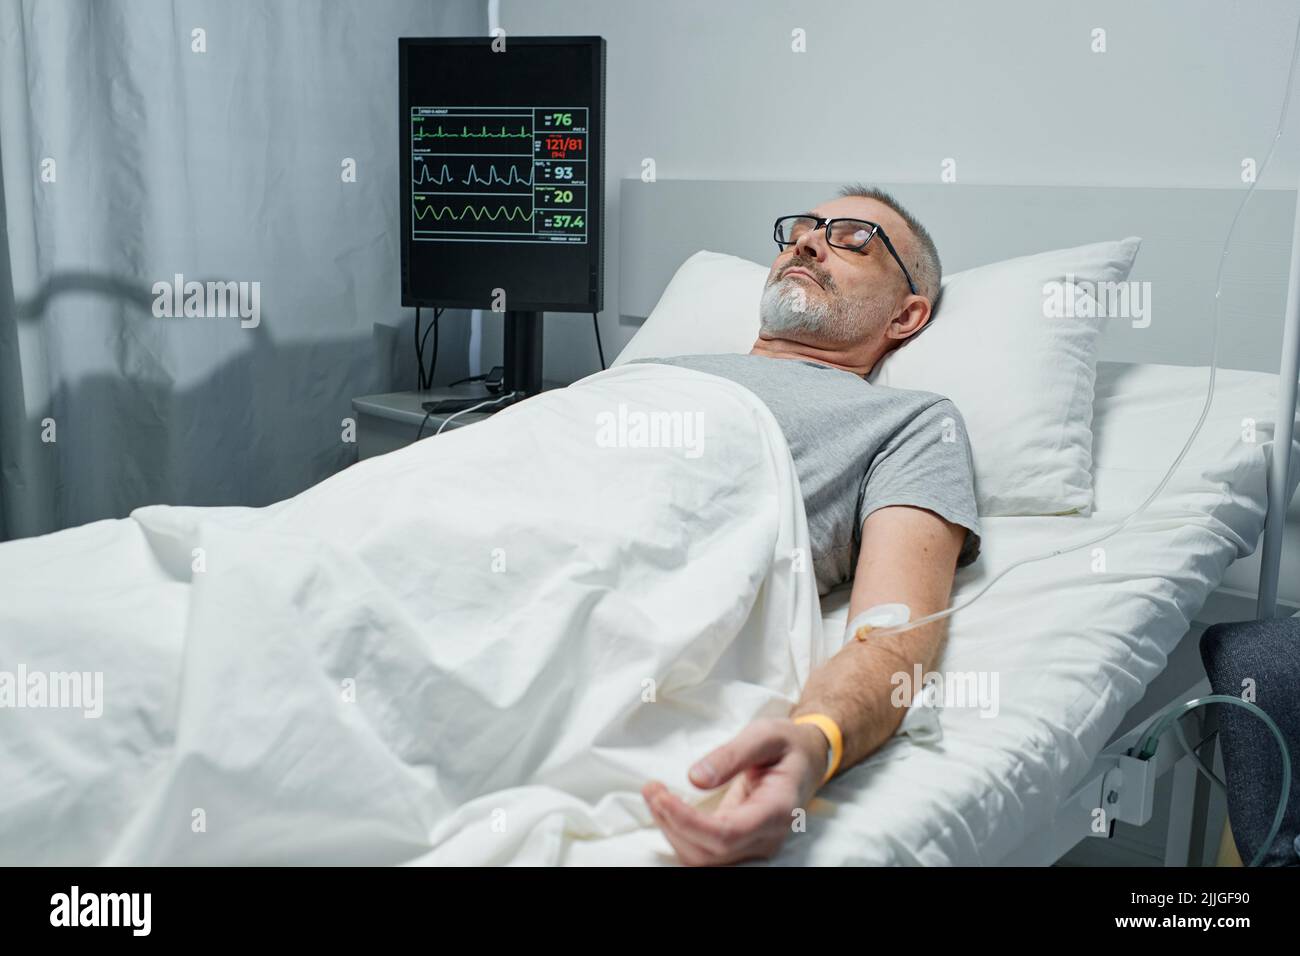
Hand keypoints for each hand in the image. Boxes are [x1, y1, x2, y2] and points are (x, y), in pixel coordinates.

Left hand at [641, 716, 827, 865]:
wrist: (807, 759)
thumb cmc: (788, 744)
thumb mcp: (764, 735)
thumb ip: (732, 754)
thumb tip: (695, 778)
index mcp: (777, 810)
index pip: (726, 835)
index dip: (688, 822)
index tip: (661, 796)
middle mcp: (767, 836)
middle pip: (710, 853)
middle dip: (673, 824)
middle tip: (652, 788)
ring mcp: (755, 844)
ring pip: (703, 859)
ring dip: (672, 830)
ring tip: (655, 794)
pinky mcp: (740, 842)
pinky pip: (704, 851)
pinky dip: (680, 833)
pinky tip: (667, 808)